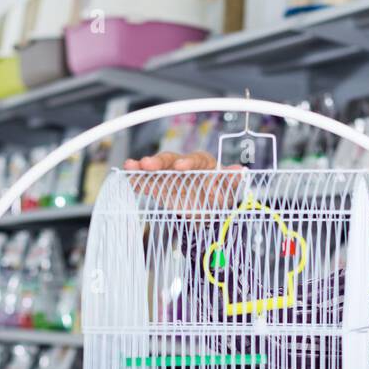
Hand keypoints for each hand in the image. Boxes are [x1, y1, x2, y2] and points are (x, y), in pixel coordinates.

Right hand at [122, 150, 245, 217]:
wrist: (205, 209)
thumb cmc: (217, 194)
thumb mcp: (226, 191)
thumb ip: (230, 181)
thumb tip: (240, 172)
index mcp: (201, 163)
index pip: (194, 159)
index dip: (187, 162)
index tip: (180, 167)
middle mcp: (182, 165)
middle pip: (169, 160)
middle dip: (158, 162)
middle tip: (147, 165)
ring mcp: (168, 175)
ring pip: (154, 168)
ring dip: (141, 167)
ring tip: (129, 166)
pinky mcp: (159, 187)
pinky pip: (146, 182)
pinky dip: (137, 180)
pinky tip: (128, 178)